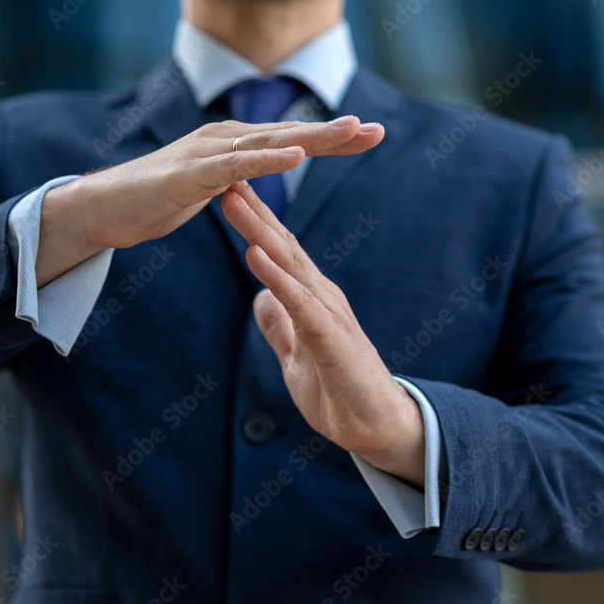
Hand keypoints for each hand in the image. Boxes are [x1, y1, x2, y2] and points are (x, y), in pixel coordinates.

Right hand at [35, 116, 381, 285]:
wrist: (106, 209)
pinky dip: (268, 158)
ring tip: (350, 132)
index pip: (292, 141)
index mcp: (232, 148)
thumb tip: (252, 185)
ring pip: (269, 142)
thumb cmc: (154, 201)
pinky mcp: (192, 172)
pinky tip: (297, 155)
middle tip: (377, 130)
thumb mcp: (205, 191)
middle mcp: (225, 141)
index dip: (332, 139)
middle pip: (289, 134)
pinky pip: (237, 165)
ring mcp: (208, 153)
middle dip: (335, 133)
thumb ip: (232, 184)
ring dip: (312, 137)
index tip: (371, 137)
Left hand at [221, 181, 426, 487]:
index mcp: (312, 299)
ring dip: (259, 230)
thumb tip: (262, 301)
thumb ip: (281, 327)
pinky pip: (299, 303)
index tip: (228, 190)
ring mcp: (328, 314)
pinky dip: (276, 277)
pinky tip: (255, 254)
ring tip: (234, 200)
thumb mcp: (297, 357)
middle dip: (253, 211)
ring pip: (289, 264)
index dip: (254, 222)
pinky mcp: (331, 338)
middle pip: (282, 246)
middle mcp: (321, 296)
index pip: (279, 252)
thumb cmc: (340, 393)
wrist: (378, 428)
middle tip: (225, 175)